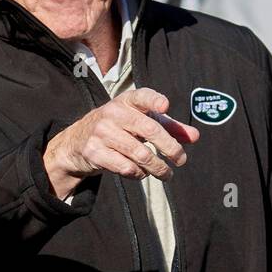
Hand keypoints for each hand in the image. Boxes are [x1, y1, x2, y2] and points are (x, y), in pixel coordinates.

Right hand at [43, 87, 199, 198]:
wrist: (77, 142)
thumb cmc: (118, 128)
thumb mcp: (140, 121)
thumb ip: (168, 127)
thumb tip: (194, 137)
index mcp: (126, 101)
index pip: (141, 96)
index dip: (153, 100)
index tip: (165, 107)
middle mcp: (112, 113)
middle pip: (149, 130)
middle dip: (170, 147)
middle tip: (181, 160)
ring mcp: (101, 133)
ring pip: (139, 154)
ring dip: (158, 167)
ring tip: (167, 174)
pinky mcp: (94, 152)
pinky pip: (125, 167)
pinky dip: (138, 174)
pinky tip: (142, 173)